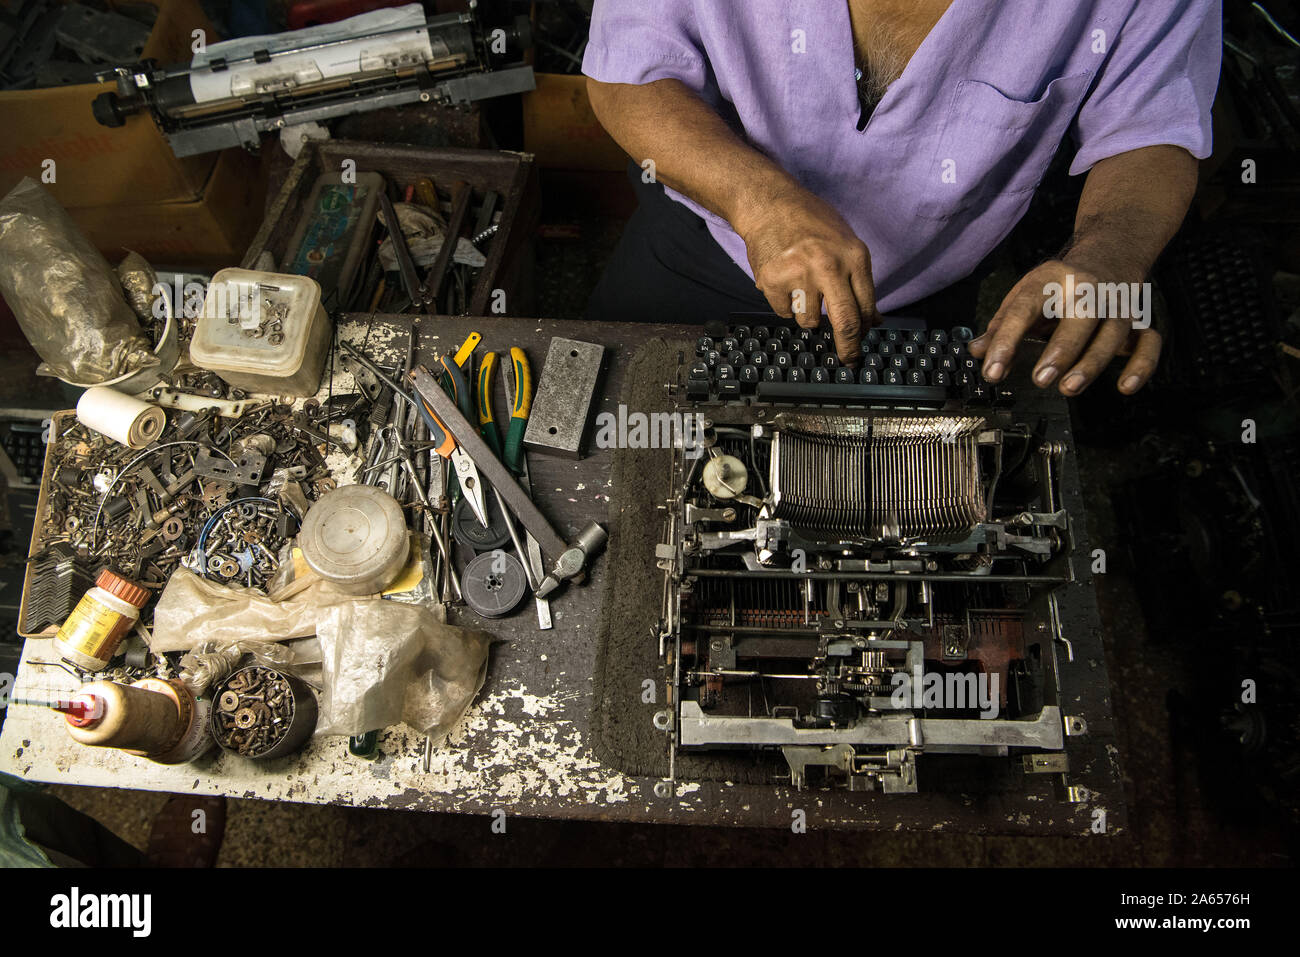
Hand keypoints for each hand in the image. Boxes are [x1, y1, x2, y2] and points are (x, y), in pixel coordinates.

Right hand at [734, 183, 877, 363]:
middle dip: (848, 348)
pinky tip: (784, 281)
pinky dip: (785, 303)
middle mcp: (829, 265)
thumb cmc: (810, 222)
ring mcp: (800, 274)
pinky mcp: (773, 281)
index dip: (864, 331)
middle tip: (848, 360)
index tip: (861, 344)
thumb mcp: (846, 244)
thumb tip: (874, 319)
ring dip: (807, 313)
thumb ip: (859, 281)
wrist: (770, 204)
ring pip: (810, 321)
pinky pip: (784, 312)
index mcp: (854, 256)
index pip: (866, 306)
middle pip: (845, 321)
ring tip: (802, 288)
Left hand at [968, 260, 1160, 395]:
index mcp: (1050, 281)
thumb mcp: (1025, 295)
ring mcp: (1116, 304)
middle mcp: (1087, 289)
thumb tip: (977, 351)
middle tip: (1041, 379)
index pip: (1025, 308)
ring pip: (1114, 331)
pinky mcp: (1137, 320)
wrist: (1110, 253)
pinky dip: (1142, 364)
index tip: (993, 371)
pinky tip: (1125, 386)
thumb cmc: (1059, 284)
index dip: (1006, 341)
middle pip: (1080, 316)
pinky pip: (1149, 340)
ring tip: (1069, 387)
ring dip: (1094, 361)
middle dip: (1062, 349)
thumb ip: (1001, 326)